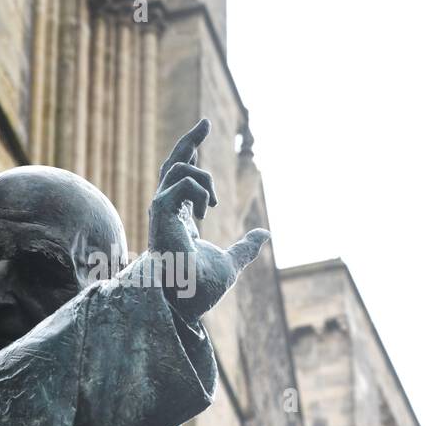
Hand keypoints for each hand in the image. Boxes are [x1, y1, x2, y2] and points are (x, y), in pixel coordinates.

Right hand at [147, 118, 270, 323]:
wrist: (186, 302)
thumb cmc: (201, 288)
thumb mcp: (231, 262)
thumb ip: (246, 247)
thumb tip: (265, 234)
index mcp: (179, 218)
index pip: (181, 177)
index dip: (191, 155)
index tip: (204, 134)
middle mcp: (167, 210)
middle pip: (173, 163)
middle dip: (190, 140)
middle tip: (206, 123)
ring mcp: (161, 210)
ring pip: (178, 168)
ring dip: (204, 178)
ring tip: (212, 205)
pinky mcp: (160, 213)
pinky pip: (181, 183)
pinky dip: (199, 191)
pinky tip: (205, 212)